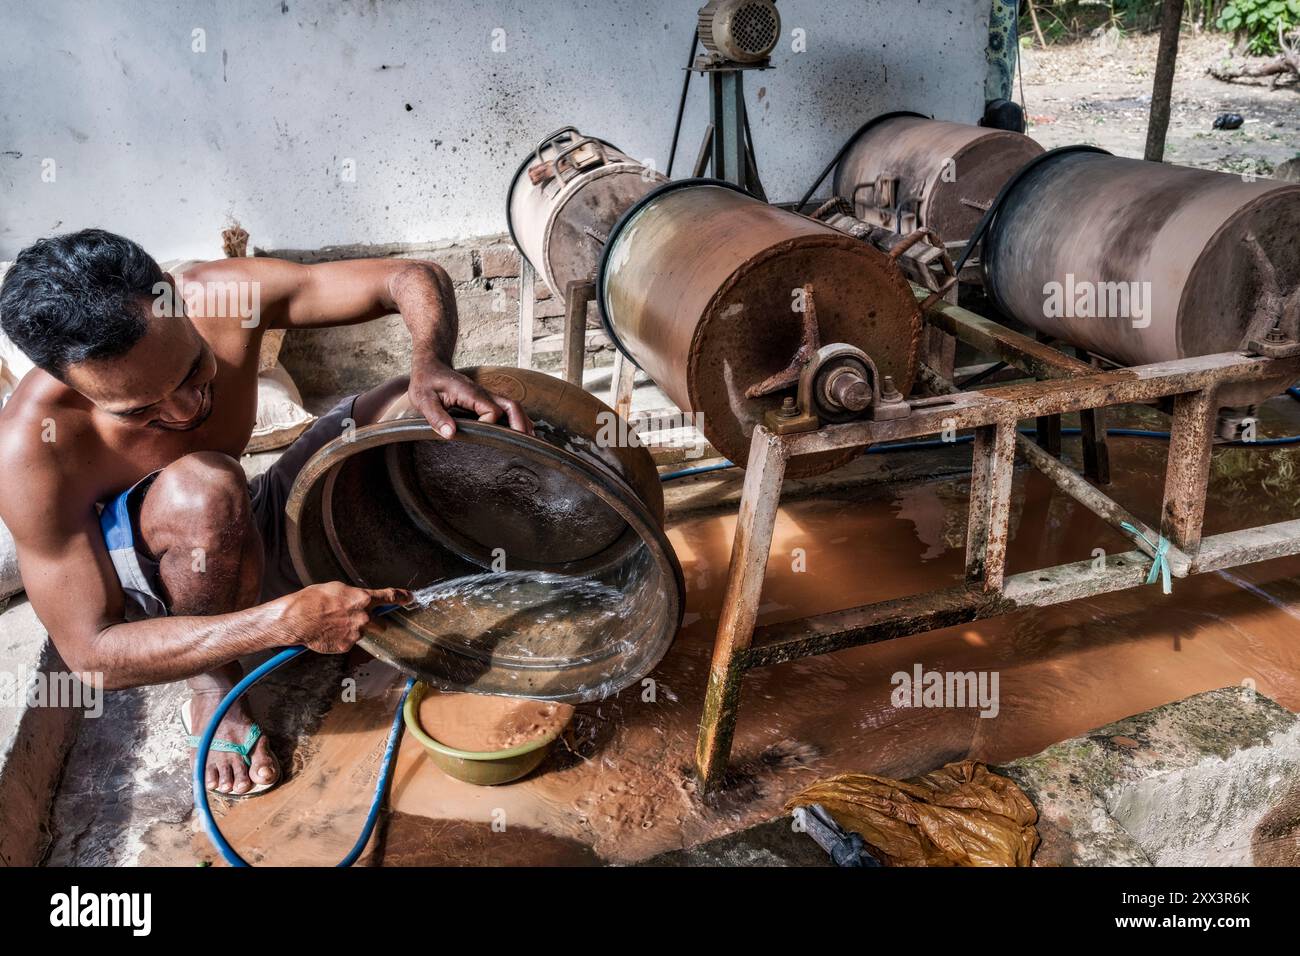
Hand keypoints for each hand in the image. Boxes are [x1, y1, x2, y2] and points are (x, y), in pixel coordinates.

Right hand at [277, 582, 412, 653]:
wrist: (297, 619)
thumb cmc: (313, 600)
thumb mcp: (336, 589)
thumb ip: (353, 595)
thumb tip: (360, 599)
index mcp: (363, 599)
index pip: (389, 597)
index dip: (401, 597)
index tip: (409, 598)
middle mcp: (364, 617)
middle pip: (380, 623)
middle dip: (373, 622)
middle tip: (356, 620)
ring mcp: (357, 633)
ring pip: (364, 633)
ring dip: (355, 631)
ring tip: (335, 625)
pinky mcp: (347, 645)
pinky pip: (349, 642)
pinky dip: (342, 639)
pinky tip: (329, 633)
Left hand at [407, 359, 533, 437]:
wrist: (430, 365)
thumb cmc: (426, 381)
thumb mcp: (423, 399)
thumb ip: (436, 416)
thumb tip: (451, 434)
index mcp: (470, 393)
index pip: (491, 412)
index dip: (489, 426)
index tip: (478, 437)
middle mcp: (483, 393)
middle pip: (511, 406)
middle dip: (520, 424)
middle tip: (526, 445)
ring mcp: (486, 396)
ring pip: (513, 406)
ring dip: (523, 422)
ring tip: (531, 442)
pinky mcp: (485, 399)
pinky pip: (507, 408)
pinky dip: (517, 419)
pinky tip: (522, 432)